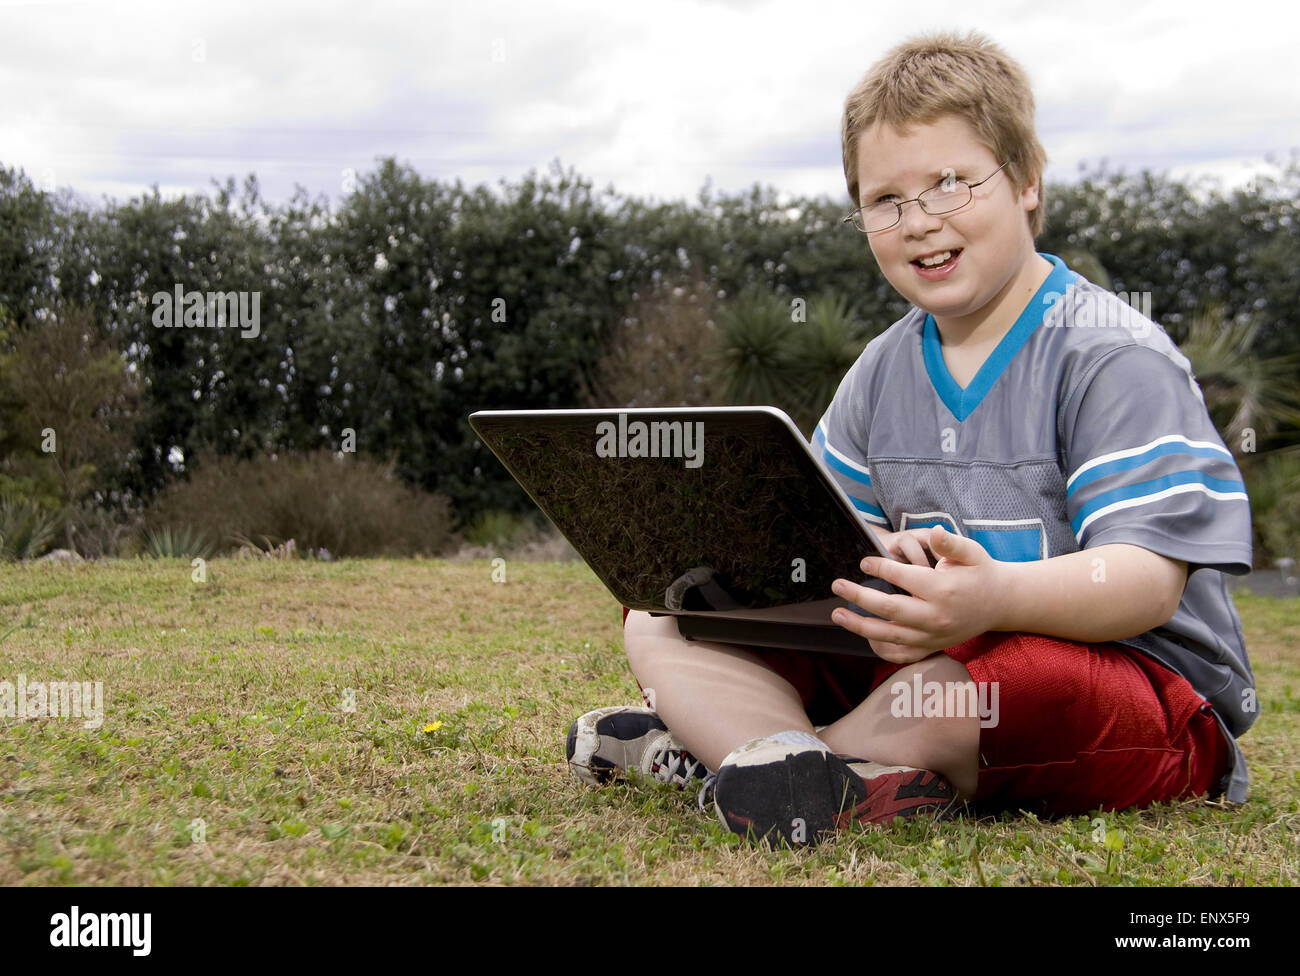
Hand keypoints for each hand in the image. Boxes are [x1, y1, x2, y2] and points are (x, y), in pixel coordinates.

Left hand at [830, 525, 1003, 662]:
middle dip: (860, 597)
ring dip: (860, 626)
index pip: (904, 578)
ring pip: (890, 635)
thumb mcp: (972, 552)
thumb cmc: (981, 573)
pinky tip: (863, 637)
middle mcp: (937, 615)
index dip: (880, 568)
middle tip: (838, 585)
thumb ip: (951, 543)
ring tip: (838, 614)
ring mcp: (934, 635)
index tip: (863, 562)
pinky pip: (902, 653)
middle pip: (891, 608)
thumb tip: (933, 531)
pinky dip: (880, 648)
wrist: (1001, 603)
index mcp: (944, 589)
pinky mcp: (933, 646)